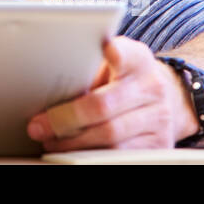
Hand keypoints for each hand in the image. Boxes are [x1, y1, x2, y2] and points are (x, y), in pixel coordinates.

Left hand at [26, 36, 200, 150]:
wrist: (164, 98)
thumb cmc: (123, 79)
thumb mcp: (111, 64)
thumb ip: (88, 70)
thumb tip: (48, 89)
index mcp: (137, 59)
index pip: (127, 54)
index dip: (117, 53)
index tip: (107, 48)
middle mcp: (153, 86)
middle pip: (103, 105)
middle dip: (65, 119)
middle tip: (39, 126)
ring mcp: (160, 117)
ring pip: (110, 136)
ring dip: (74, 141)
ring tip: (51, 141)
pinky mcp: (160, 144)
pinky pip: (120, 154)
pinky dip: (91, 155)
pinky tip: (73, 151)